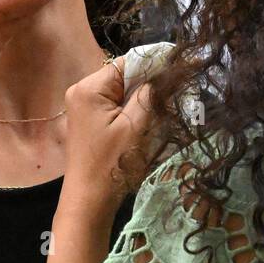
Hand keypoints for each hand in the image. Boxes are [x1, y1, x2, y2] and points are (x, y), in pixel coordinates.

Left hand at [61, 56, 161, 216]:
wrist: (89, 200)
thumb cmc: (112, 164)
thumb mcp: (136, 126)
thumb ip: (150, 94)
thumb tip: (166, 70)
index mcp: (88, 88)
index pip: (127, 62)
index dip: (154, 64)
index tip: (182, 68)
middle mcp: (81, 91)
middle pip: (124, 75)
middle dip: (150, 83)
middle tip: (177, 93)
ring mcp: (83, 106)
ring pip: (122, 91)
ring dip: (143, 97)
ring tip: (166, 107)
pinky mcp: (89, 120)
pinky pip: (115, 105)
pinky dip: (133, 109)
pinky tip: (148, 120)